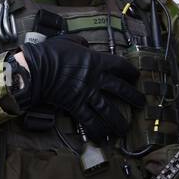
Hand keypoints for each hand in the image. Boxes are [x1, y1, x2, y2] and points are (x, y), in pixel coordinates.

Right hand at [16, 35, 145, 142]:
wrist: (37, 69)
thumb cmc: (51, 53)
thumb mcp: (69, 41)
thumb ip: (81, 43)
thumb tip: (85, 45)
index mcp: (96, 61)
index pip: (120, 66)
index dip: (130, 71)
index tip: (136, 76)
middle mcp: (95, 79)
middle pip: (120, 89)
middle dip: (132, 97)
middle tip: (141, 104)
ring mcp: (86, 94)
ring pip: (107, 109)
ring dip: (118, 120)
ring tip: (125, 129)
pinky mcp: (75, 106)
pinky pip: (88, 120)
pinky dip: (96, 130)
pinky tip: (102, 137)